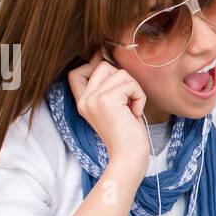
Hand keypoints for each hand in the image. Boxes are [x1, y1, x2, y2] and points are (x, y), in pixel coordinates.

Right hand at [65, 50, 150, 175]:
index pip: (77, 72)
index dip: (95, 67)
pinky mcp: (106, 101)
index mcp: (83, 102)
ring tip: (132, 109)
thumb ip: (108, 87)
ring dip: (134, 89)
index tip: (114, 82)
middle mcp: (84, 100)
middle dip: (124, 80)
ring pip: (119, 73)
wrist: (128, 158)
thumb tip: (104, 56)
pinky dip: (139, 96)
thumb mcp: (114, 108)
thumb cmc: (127, 136)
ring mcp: (93, 99)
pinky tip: (134, 113)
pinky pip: (129, 84)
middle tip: (128, 102)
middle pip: (104, 66)